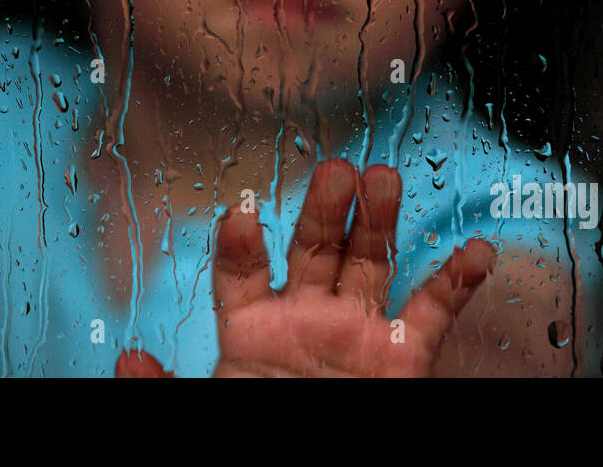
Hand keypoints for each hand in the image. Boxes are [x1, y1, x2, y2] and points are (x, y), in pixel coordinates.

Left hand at [116, 158, 495, 376]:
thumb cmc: (259, 434)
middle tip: (335, 169)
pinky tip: (473, 250)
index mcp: (252, 330)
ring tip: (383, 177)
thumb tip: (128, 361)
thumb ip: (168, 388)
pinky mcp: (403, 355)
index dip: (241, 242)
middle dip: (326, 209)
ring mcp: (356, 331)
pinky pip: (433, 311)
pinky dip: (457, 280)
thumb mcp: (209, 407)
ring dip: (380, 220)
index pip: (241, 271)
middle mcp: (306, 318)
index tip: (241, 211)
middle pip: (315, 248)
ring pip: (369, 261)